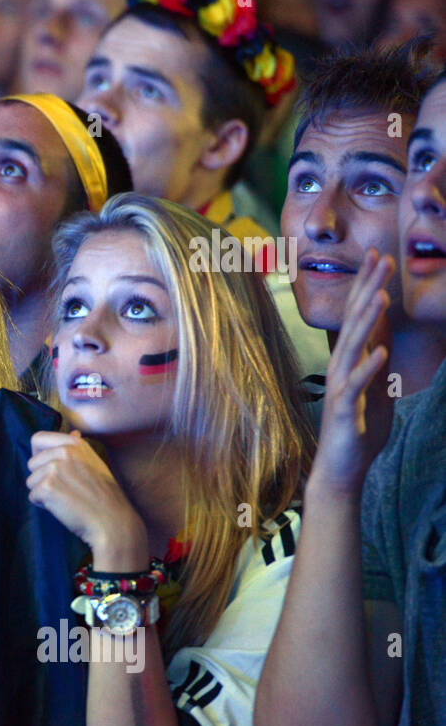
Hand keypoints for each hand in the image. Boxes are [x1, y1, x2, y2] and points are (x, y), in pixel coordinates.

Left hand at [26, 430, 145, 568]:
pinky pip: (32, 496)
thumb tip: (73, 431)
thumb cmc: (103, 495)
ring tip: (66, 498)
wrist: (111, 520)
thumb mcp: (94, 463)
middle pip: (32, 463)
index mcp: (74, 443)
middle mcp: (63, 451)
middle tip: (64, 489)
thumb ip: (78, 449)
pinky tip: (62, 507)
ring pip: (31, 480)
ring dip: (43, 492)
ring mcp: (54, 468)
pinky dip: (43, 504)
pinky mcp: (47, 486)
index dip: (38, 455)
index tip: (48, 467)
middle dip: (42, 478)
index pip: (38, 439)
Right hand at [311, 249, 395, 496]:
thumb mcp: (376, 389)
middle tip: (381, 258)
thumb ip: (377, 360)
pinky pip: (356, 386)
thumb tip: (384, 332)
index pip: (358, 316)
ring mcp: (341, 388)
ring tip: (380, 296)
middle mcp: (341, 368)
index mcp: (350, 361)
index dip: (368, 286)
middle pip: (354, 322)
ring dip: (366, 322)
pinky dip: (368, 368)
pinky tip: (380, 352)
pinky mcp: (344, 410)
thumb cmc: (358, 431)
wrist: (341, 469)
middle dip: (368, 290)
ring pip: (352, 347)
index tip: (378, 256)